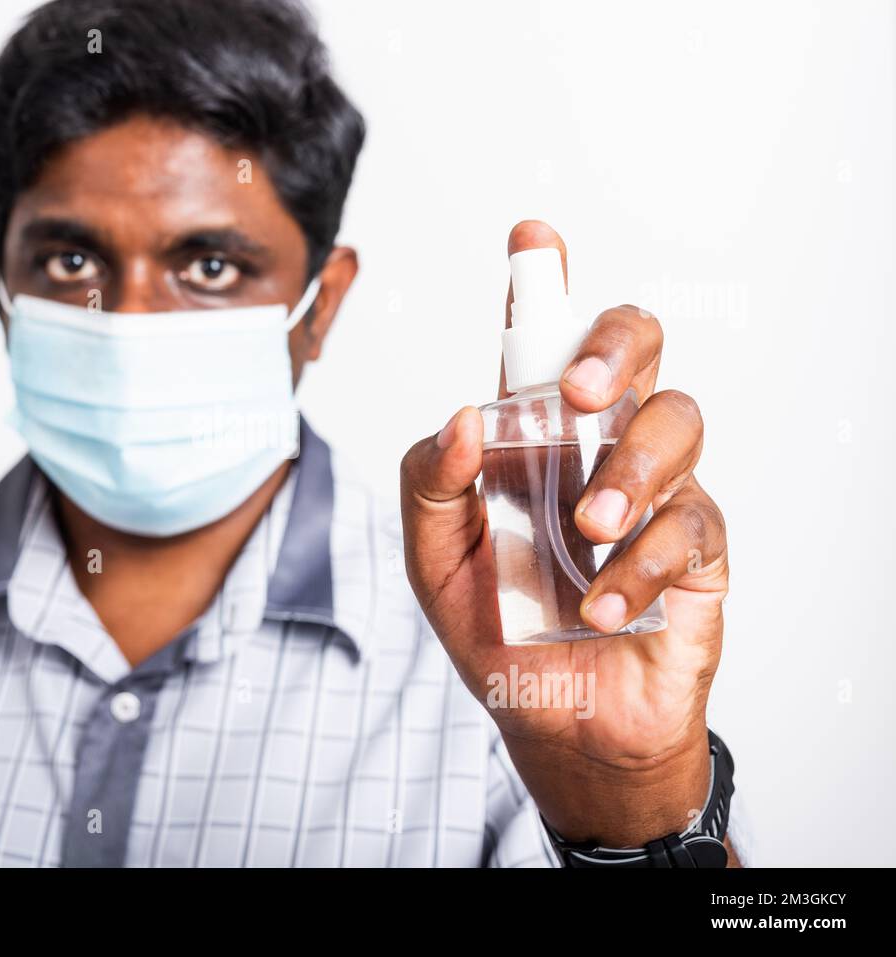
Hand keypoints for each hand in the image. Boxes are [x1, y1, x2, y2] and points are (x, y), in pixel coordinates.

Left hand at [400, 221, 728, 847]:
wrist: (553, 725)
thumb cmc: (496, 626)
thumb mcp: (433, 558)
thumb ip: (430, 482)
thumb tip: (462, 415)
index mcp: (531, 436)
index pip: (542, 344)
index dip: (541, 284)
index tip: (533, 237)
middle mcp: (597, 446)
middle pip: (638, 345)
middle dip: (613, 345)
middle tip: (578, 392)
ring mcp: (655, 493)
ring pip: (680, 419)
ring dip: (631, 467)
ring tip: (587, 526)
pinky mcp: (699, 552)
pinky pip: (692, 526)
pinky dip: (639, 565)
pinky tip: (598, 607)